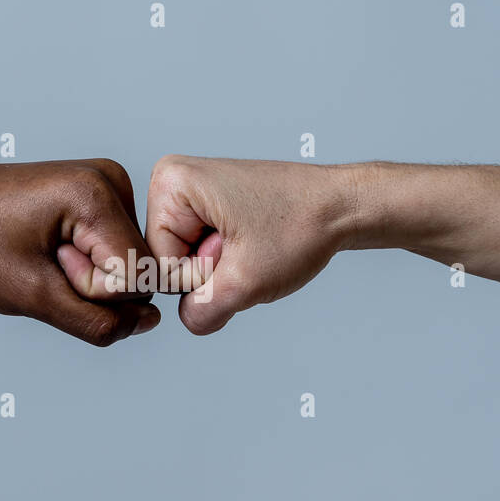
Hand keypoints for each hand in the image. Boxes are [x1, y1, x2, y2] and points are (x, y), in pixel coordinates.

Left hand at [0, 158, 159, 345]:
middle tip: (41, 263)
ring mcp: (109, 186)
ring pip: (126, 265)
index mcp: (96, 193)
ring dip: (85, 278)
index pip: (135, 278)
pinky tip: (49, 250)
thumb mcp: (32, 296)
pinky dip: (84, 265)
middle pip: (135, 270)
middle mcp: (112, 180)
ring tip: (41, 255)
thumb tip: (147, 323)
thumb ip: (97, 320)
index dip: (92, 293)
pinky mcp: (101, 197)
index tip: (47, 267)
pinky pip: (114, 253)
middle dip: (90, 286)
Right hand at [144, 154, 355, 333]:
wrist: (341, 207)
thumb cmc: (301, 227)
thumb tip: (190, 320)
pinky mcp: (207, 204)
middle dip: (209, 272)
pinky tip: (253, 244)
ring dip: (221, 269)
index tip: (237, 251)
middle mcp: (173, 180)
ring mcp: (190, 191)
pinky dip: (228, 260)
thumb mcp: (245, 283)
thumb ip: (202, 311)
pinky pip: (200, 251)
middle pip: (168, 261)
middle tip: (248, 249)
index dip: (200, 276)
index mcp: (171, 184)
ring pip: (185, 261)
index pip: (158, 264)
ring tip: (253, 245)